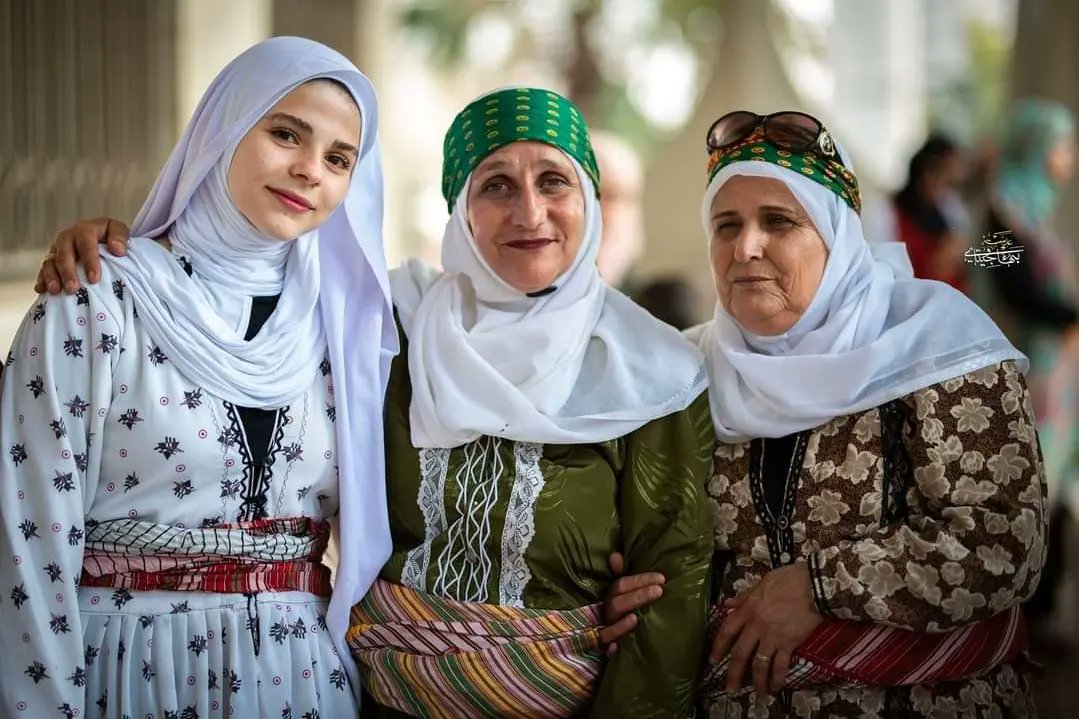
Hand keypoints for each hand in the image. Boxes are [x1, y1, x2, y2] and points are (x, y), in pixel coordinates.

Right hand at [35, 218, 130, 294]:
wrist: (102, 240)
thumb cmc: (111, 238)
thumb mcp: (118, 231)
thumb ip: (120, 237)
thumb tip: (118, 250)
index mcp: (85, 230)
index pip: (86, 243)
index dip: (89, 261)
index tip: (94, 278)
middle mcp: (68, 238)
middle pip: (64, 254)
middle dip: (67, 271)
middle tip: (72, 288)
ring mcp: (57, 250)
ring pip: (50, 262)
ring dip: (52, 277)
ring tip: (55, 291)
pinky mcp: (51, 261)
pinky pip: (43, 270)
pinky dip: (42, 280)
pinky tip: (43, 291)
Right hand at [597, 552, 664, 655]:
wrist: (615, 644)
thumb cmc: (624, 614)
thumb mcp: (623, 594)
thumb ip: (620, 575)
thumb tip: (615, 555)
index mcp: (610, 598)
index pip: (621, 585)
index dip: (640, 580)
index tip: (661, 578)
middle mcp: (606, 614)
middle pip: (617, 603)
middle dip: (637, 596)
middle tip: (659, 591)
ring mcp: (605, 633)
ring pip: (609, 627)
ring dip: (621, 623)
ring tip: (636, 617)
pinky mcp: (606, 651)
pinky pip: (605, 650)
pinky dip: (611, 647)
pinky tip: (617, 647)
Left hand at [710, 563, 821, 697]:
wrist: (812, 585)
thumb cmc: (788, 580)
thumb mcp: (762, 583)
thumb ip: (744, 596)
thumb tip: (727, 603)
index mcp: (748, 609)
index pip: (727, 631)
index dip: (718, 646)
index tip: (713, 660)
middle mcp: (756, 626)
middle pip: (740, 653)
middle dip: (733, 673)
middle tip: (729, 688)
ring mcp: (772, 636)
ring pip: (759, 664)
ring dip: (756, 682)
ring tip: (756, 695)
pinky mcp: (788, 643)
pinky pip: (780, 665)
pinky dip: (778, 678)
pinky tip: (776, 687)